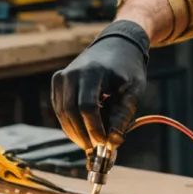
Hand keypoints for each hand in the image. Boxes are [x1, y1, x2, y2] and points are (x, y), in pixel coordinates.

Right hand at [51, 21, 148, 152]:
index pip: (87, 106)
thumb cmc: (128, 68)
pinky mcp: (57, 81)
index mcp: (93, 71)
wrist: (116, 44)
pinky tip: (84, 131)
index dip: (94, 128)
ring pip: (62, 113)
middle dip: (82, 134)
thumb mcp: (134, 90)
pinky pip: (59, 109)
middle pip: (70, 112)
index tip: (103, 143)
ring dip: (75, 132)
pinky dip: (70, 123)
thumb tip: (112, 142)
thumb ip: (124, 115)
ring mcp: (62, 76)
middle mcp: (72, 73)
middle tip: (96, 149)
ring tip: (92, 142)